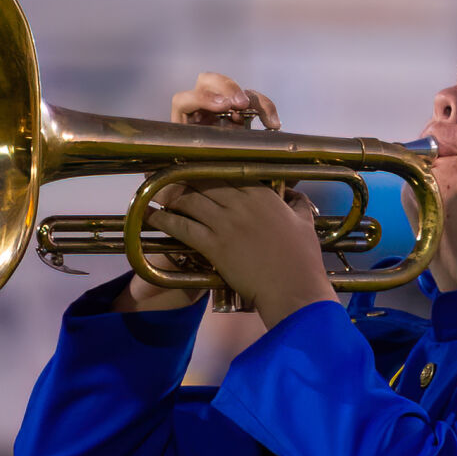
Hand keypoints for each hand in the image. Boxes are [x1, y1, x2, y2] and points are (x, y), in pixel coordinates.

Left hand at [149, 185, 336, 326]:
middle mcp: (240, 203)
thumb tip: (292, 193)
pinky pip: (183, 227)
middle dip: (182, 178)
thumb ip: (297, 202)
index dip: (207, 167)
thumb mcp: (305, 222)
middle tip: (165, 176)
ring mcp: (225, 223)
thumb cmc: (303, 258)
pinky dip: (164, 220)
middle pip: (203, 181)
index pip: (228, 171)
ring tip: (154, 194)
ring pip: (189, 200)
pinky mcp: (214, 245)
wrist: (294, 289)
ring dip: (169, 196)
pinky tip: (151, 216)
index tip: (194, 166)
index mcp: (262, 194)